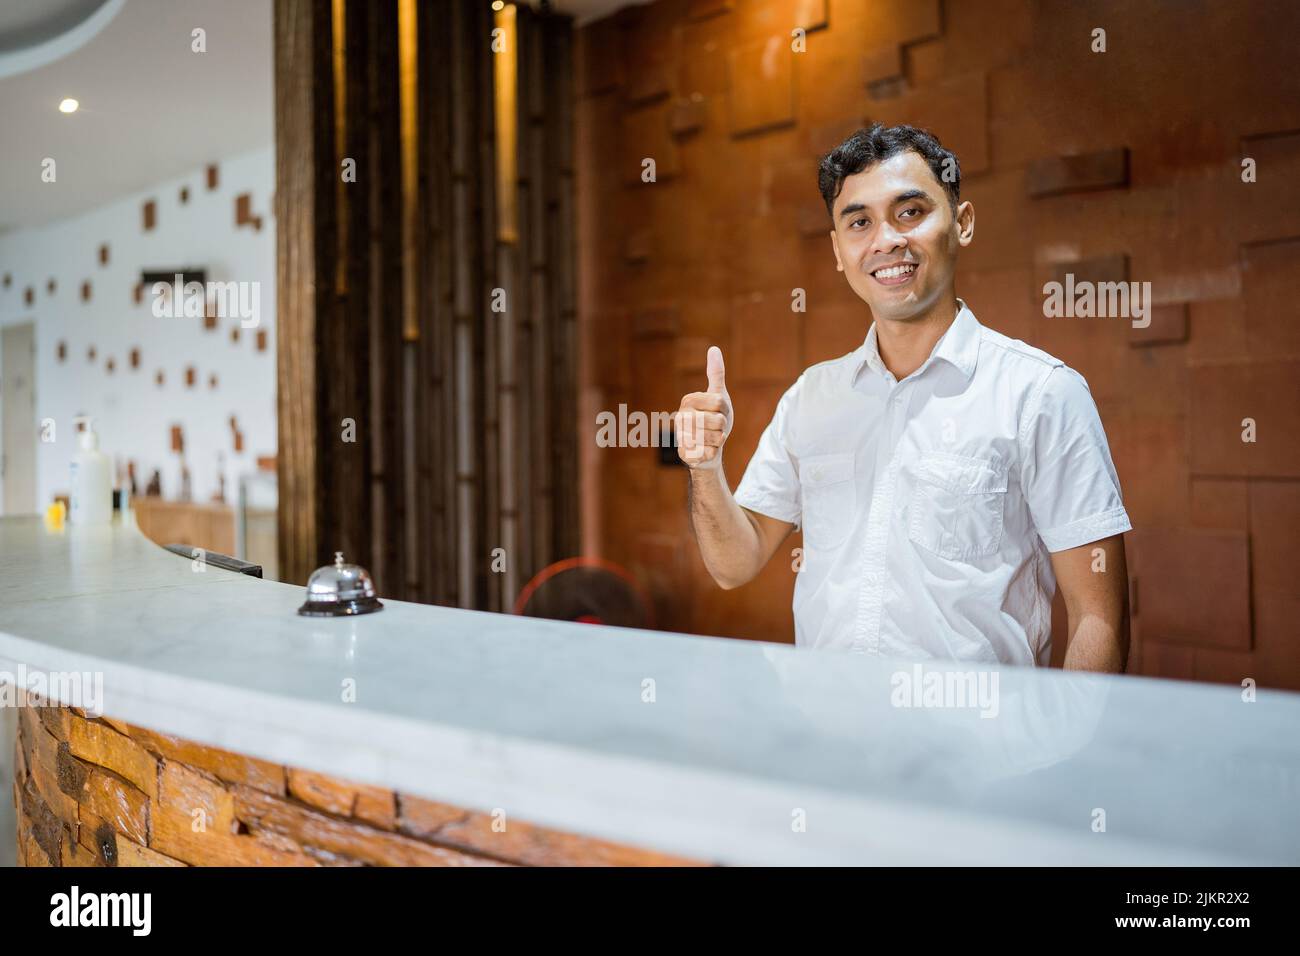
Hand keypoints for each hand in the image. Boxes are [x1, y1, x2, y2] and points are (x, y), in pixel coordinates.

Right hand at [675, 346, 732, 470]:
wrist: (707, 448)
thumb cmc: (713, 420)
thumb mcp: (718, 395)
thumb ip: (716, 373)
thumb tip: (713, 349)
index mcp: (688, 400)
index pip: (719, 402)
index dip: (725, 409)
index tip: (718, 412)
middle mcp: (680, 417)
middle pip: (718, 420)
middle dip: (723, 426)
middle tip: (714, 427)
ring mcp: (681, 437)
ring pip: (715, 438)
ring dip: (719, 440)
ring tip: (711, 438)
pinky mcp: (685, 454)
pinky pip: (710, 453)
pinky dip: (713, 453)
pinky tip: (706, 450)